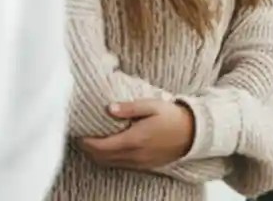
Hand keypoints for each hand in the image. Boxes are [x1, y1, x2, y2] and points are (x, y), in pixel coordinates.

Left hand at [79, 98, 195, 170]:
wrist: (194, 134)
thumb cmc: (173, 116)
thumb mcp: (152, 106)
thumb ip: (129, 108)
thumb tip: (108, 108)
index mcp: (134, 139)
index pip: (100, 146)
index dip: (86, 142)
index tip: (79, 133)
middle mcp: (134, 155)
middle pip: (101, 157)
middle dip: (88, 149)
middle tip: (81, 138)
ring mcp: (139, 162)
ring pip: (109, 163)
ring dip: (97, 155)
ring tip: (91, 143)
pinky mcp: (144, 165)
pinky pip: (120, 165)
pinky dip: (110, 159)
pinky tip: (109, 149)